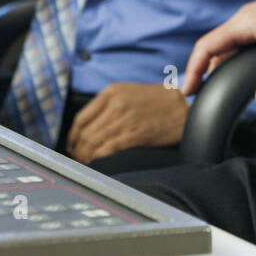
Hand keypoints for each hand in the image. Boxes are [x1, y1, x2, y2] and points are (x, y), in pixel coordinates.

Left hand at [65, 82, 188, 163]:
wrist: (183, 105)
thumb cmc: (157, 100)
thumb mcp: (129, 92)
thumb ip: (107, 105)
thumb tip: (88, 128)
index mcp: (111, 92)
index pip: (81, 118)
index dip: (72, 136)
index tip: (72, 146)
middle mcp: (116, 104)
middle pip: (85, 133)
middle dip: (78, 150)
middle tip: (79, 159)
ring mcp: (125, 119)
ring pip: (94, 143)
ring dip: (87, 157)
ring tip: (88, 163)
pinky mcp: (135, 134)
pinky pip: (108, 150)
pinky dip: (99, 159)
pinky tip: (99, 163)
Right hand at [182, 0, 255, 100]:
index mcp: (243, 23)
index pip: (206, 46)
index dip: (193, 70)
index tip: (188, 90)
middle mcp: (245, 19)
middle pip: (217, 47)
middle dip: (207, 71)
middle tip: (202, 94)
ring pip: (231, 45)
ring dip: (224, 65)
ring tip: (220, 88)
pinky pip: (243, 41)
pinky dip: (237, 58)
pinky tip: (245, 74)